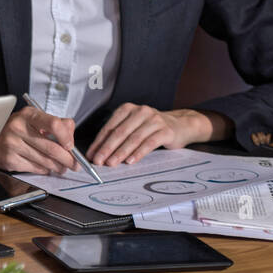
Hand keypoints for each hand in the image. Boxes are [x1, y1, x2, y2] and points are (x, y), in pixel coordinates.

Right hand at [0, 107, 79, 174]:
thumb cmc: (16, 128)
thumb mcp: (34, 119)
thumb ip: (56, 123)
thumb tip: (71, 137)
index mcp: (28, 115)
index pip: (54, 124)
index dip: (66, 137)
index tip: (71, 146)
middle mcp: (18, 128)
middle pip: (52, 148)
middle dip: (67, 159)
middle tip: (74, 164)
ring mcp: (12, 145)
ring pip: (45, 161)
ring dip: (58, 167)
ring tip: (61, 166)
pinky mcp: (9, 159)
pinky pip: (35, 168)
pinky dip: (44, 169)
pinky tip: (45, 166)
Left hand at [89, 105, 208, 165]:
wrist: (181, 125)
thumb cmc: (151, 128)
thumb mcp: (133, 126)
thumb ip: (118, 136)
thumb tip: (98, 153)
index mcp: (127, 109)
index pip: (109, 127)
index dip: (99, 142)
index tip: (91, 155)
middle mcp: (140, 112)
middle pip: (120, 132)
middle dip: (107, 148)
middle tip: (98, 161)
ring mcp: (154, 120)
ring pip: (133, 138)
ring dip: (120, 152)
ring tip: (112, 163)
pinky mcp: (166, 130)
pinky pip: (149, 143)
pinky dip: (138, 153)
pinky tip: (130, 161)